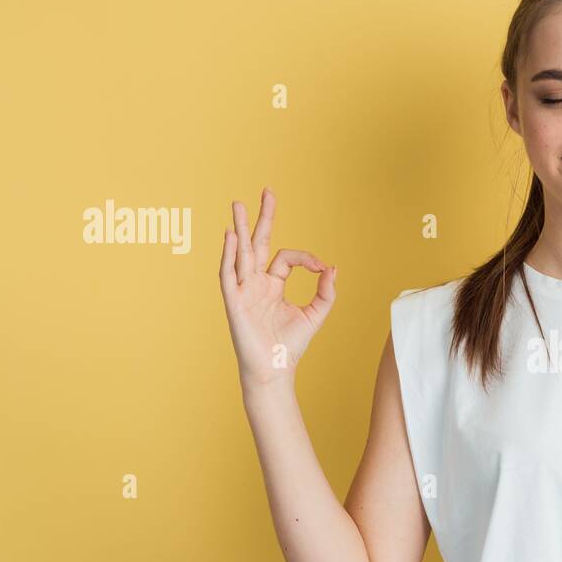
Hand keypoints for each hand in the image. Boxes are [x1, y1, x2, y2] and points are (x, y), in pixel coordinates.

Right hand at [218, 188, 336, 389]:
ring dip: (239, 228)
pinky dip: (229, 255)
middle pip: (258, 243)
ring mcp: (243, 290)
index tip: (322, 268)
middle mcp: (256, 283)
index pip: (286, 258)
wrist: (275, 369)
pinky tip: (231, 236)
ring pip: (240, 253)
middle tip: (266, 192)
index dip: (306, 258)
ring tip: (237, 204)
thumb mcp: (315, 315)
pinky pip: (228, 274)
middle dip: (262, 218)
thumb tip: (333, 267)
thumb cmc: (291, 345)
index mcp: (274, 285)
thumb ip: (325, 291)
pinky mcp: (233, 302)